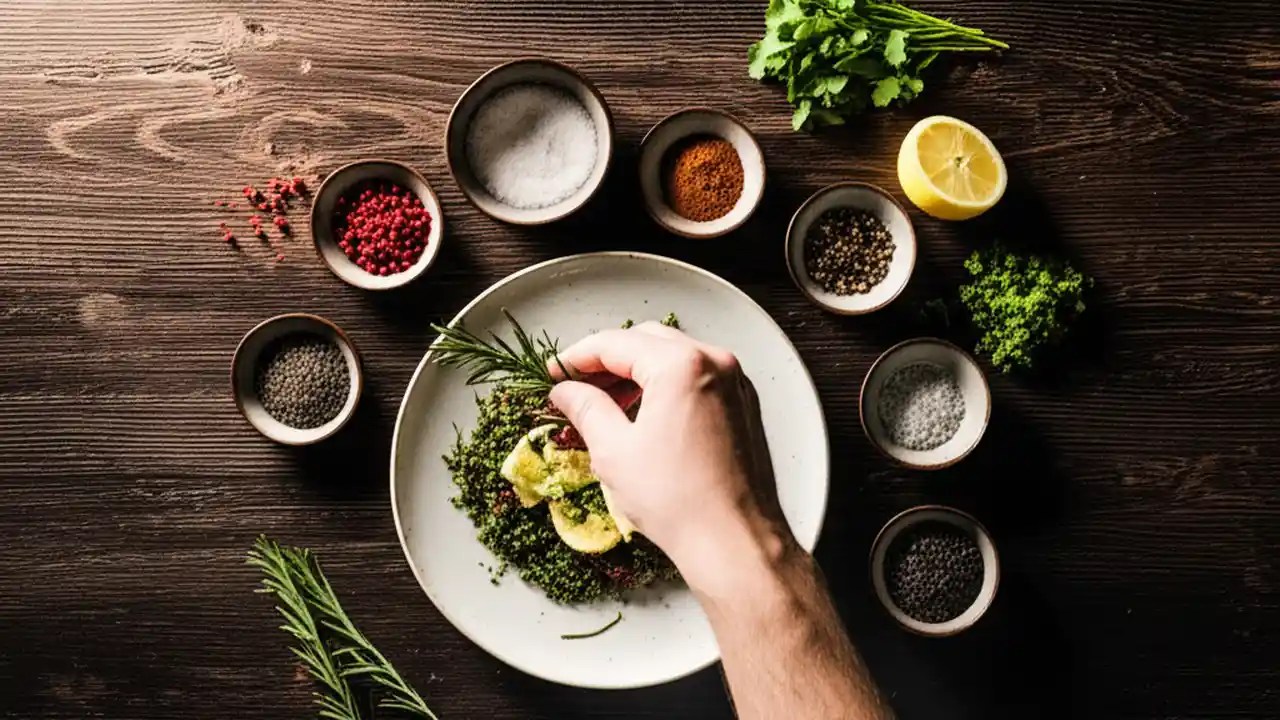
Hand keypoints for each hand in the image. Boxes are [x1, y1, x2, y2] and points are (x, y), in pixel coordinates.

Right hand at [549, 322, 794, 589]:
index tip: (554, 373)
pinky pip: (698, 377)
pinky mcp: (744, 404)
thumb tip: (566, 391)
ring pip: (674, 356)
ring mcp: (735, 382)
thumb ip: (586, 409)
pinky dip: (667, 384)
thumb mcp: (614, 451)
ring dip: (637, 371)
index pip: (615, 343)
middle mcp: (714, 362)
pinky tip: (645, 412)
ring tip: (607, 402)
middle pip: (647, 341)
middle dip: (607, 360)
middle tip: (576, 386)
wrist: (735, 541)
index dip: (577, 357)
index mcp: (681, 366)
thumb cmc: (676, 500)